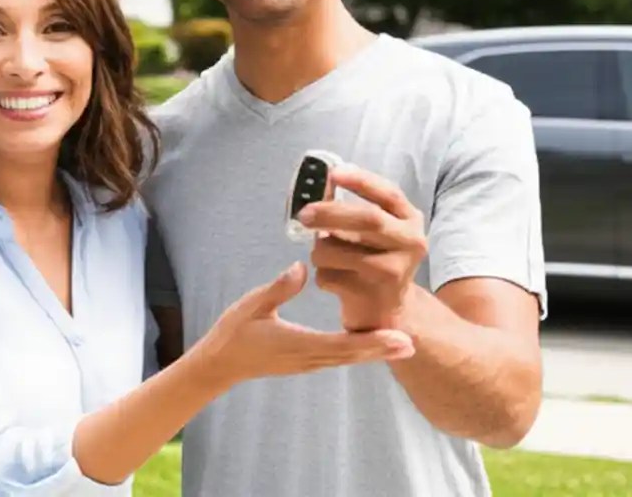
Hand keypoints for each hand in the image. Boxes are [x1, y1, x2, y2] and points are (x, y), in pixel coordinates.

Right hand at [189, 261, 414, 391]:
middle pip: (352, 355)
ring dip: (374, 352)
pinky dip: (358, 351)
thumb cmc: (233, 334)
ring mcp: (308, 362)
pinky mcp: (305, 361)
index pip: (341, 344)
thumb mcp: (253, 305)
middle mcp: (308, 357)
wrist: (219, 364)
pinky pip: (338, 357)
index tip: (398, 338)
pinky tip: (372, 345)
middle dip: (382, 350)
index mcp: (298, 344)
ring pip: (348, 358)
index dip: (372, 342)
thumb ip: (279, 288)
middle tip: (412, 345)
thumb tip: (302, 268)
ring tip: (402, 346)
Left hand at [299, 164, 427, 332]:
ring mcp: (397, 270)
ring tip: (322, 257)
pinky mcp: (376, 295)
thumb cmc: (373, 262)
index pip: (388, 193)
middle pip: (368, 219)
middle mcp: (412, 242)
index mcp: (410, 220)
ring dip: (320, 251)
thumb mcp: (371, 233)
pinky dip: (322, 276)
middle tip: (304, 214)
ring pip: (341, 250)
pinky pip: (332, 277)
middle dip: (330, 214)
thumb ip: (352, 210)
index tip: (333, 173)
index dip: (361, 181)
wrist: (387, 313)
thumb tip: (320, 186)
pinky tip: (333, 281)